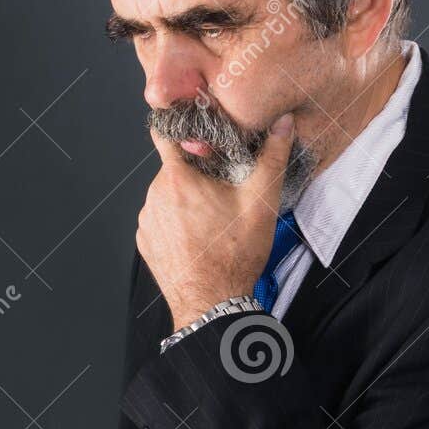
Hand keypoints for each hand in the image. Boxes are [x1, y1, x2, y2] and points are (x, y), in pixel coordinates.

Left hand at [138, 115, 295, 329]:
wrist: (214, 304)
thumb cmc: (234, 256)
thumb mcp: (261, 201)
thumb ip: (272, 156)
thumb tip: (282, 124)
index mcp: (177, 178)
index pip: (167, 133)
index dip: (185, 129)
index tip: (202, 137)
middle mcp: (154, 196)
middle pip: (173, 168)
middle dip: (195, 173)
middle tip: (221, 191)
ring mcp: (146, 221)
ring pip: (166, 195)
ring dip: (184, 199)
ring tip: (211, 220)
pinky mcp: (145, 242)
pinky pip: (159, 220)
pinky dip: (175, 223)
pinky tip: (197, 237)